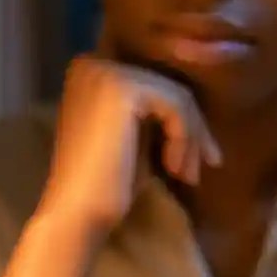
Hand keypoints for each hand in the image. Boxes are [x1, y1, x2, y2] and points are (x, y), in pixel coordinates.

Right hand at [37, 51, 221, 236]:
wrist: (78, 213)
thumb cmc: (108, 184)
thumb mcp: (137, 137)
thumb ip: (156, 113)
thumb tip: (198, 106)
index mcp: (93, 70)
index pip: (155, 85)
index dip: (183, 120)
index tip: (194, 160)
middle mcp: (94, 63)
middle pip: (169, 86)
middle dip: (192, 130)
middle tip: (195, 172)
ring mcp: (106, 72)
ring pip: (177, 95)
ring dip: (191, 138)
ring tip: (186, 175)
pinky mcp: (121, 89)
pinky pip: (175, 105)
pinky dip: (184, 139)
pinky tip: (174, 170)